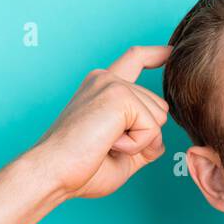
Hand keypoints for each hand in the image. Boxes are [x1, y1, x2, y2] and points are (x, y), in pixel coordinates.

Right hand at [29, 45, 172, 198]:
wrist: (53, 172)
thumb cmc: (79, 169)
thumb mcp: (123, 154)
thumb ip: (144, 140)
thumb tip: (159, 137)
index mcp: (102, 87)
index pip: (134, 60)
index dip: (155, 55)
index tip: (170, 51)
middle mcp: (106, 79)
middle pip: (160, 108)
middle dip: (146, 137)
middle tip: (107, 147)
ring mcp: (112, 84)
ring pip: (159, 118)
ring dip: (139, 143)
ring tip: (104, 144)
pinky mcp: (119, 95)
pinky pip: (152, 128)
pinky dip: (136, 146)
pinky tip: (108, 144)